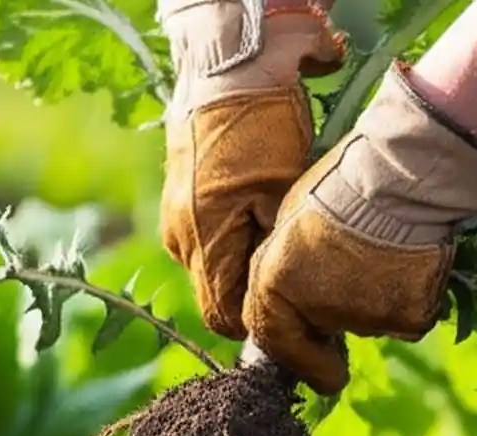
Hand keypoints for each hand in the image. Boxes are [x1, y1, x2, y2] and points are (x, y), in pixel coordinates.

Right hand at [158, 0, 344, 338]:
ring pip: (212, 267)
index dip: (262, 328)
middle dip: (253, 304)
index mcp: (204, 238)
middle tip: (301, 297)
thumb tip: (287, 299)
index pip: (225, 316)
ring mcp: (175, 214)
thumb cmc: (265, 126)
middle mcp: (180, 233)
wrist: (228, 65)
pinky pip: (205, 239)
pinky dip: (232, 243)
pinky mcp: (180, 196)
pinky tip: (262, 225)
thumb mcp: (284, 194)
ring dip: (244, 271)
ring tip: (283, 257)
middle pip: (216, 296)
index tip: (301, 326)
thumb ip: (278, 253)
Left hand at [242, 62, 476, 393]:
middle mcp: (315, 311)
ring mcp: (363, 318)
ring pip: (369, 321)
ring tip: (385, 249)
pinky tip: (412, 262)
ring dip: (374, 298)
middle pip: (326, 328)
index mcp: (275, 286)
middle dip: (336, 318)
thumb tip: (289, 290)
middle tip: (357, 279)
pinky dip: (411, 297)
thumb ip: (282, 266)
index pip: (274, 339)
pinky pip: (408, 317)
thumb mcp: (290, 220)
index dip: (295, 353)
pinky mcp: (406, 318)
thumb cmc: (341, 184)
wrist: (400, 176)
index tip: (315, 364)